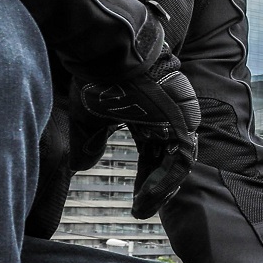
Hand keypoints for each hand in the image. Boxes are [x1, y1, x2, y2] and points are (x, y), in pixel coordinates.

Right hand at [73, 25, 201, 218]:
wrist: (109, 51)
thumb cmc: (98, 79)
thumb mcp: (88, 118)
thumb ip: (86, 143)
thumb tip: (79, 167)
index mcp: (149, 116)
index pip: (153, 154)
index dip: (146, 179)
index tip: (136, 203)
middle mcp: (167, 118)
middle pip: (166, 161)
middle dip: (154, 188)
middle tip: (141, 210)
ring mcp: (179, 118)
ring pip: (177, 164)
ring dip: (160, 190)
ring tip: (142, 209)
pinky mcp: (183, 120)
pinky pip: (180, 159)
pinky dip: (165, 182)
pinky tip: (148, 199)